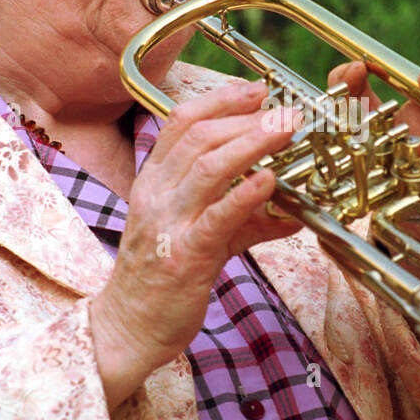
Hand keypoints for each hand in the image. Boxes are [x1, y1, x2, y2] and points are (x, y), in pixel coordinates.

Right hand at [88, 80, 301, 405]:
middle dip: (246, 117)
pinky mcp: (183, 257)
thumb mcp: (201, 237)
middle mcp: (156, 195)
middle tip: (286, 109)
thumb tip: (290, 210)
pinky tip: (270, 181)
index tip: (258, 89)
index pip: (181, 122)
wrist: (129, 329)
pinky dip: (245, 195)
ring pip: (207, 168)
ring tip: (286, 129)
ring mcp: (167, 224)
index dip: (221, 100)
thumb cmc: (164, 282)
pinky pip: (215, 218)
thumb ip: (243, 219)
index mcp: (155, 182)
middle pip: (199, 137)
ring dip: (251, 143)